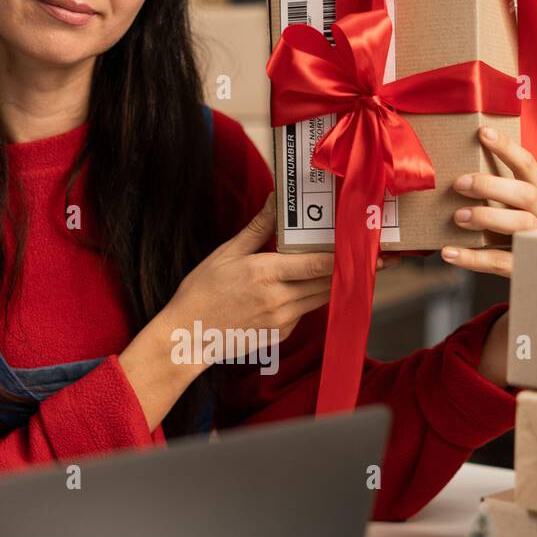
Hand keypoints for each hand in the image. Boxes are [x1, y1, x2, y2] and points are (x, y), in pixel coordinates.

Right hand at [169, 193, 334, 360]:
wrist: (189, 335)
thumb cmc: (202, 292)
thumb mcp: (226, 254)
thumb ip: (258, 229)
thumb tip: (274, 200)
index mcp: (267, 274)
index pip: (319, 263)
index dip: (339, 253)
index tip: (347, 241)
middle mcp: (279, 299)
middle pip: (326, 281)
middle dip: (337, 265)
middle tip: (341, 249)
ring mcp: (282, 321)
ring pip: (320, 298)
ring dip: (325, 282)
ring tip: (322, 266)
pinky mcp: (281, 334)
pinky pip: (304, 313)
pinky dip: (306, 299)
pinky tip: (293, 290)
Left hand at [440, 125, 536, 277]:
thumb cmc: (525, 236)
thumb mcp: (522, 210)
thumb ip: (502, 193)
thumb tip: (458, 175)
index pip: (528, 165)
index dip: (507, 148)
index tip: (483, 132)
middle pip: (526, 194)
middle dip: (491, 186)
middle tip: (459, 183)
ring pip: (520, 225)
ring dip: (487, 217)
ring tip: (458, 216)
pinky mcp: (527, 268)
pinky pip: (500, 262)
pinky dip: (473, 258)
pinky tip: (449, 252)